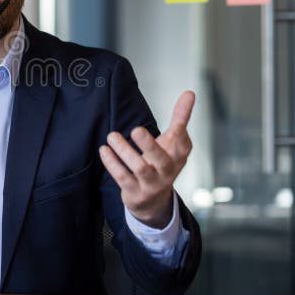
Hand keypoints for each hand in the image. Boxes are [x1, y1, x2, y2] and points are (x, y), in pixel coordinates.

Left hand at [98, 91, 194, 228]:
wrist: (153, 201)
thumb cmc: (162, 163)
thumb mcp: (173, 142)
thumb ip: (180, 117)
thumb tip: (190, 92)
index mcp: (178, 157)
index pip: (184, 146)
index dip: (181, 136)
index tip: (177, 125)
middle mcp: (167, 171)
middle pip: (161, 159)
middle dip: (149, 145)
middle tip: (136, 129)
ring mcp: (151, 184)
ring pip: (140, 168)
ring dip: (124, 151)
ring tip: (111, 136)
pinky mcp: (135, 192)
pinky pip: (123, 178)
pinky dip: (113, 164)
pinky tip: (104, 150)